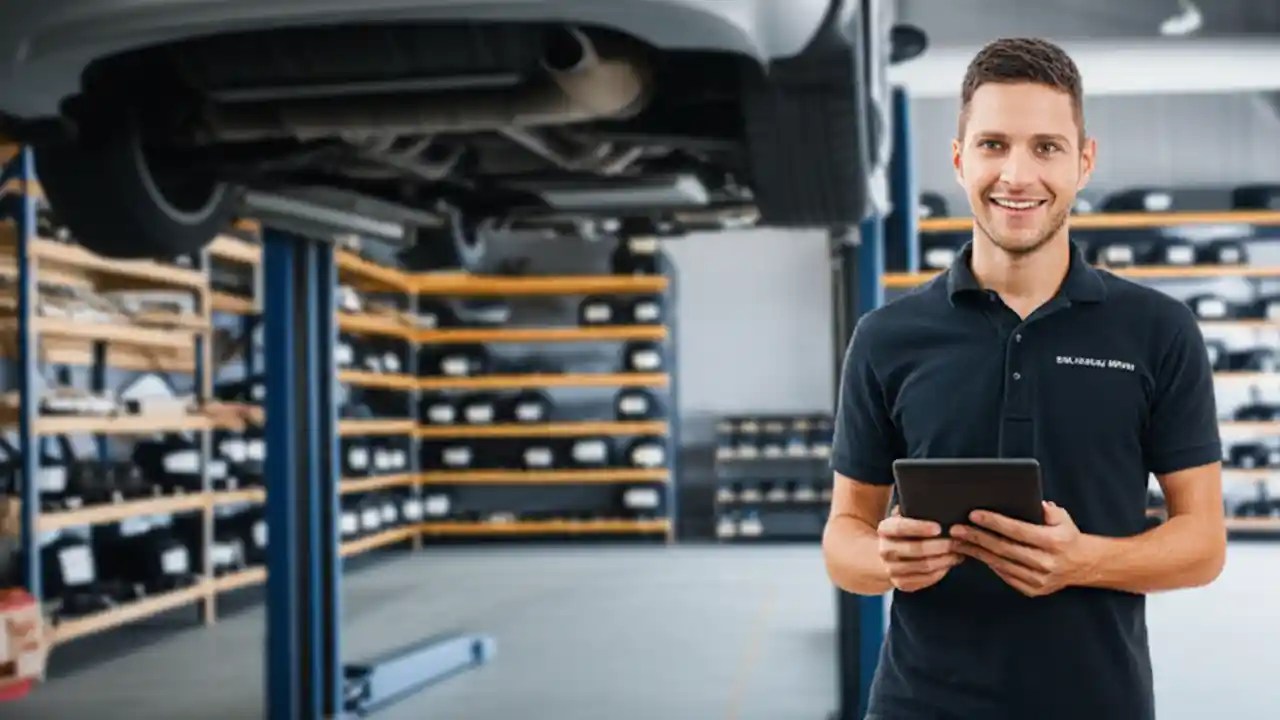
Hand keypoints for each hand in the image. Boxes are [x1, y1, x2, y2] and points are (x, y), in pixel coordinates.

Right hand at [877, 508, 963, 592]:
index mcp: (885, 529)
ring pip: (923, 566)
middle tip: (958, 541)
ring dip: (945, 560)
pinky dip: (941, 571)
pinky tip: (950, 562)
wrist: (888, 553)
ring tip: (959, 551)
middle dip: (940, 545)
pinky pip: (926, 579)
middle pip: (915, 549)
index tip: (938, 527)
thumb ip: (915, 509)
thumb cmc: (905, 530)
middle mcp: (884, 550)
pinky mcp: (901, 584)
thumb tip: (939, 500)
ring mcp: (891, 569)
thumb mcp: (904, 516)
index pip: (901, 528)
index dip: (919, 528)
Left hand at [951, 501, 1094, 596]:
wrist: (1083, 565)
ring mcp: (1039, 580)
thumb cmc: (1066, 536)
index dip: (994, 522)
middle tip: (956, 529)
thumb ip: (1044, 509)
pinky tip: (975, 553)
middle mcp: (1046, 563)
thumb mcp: (1061, 517)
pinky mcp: (1033, 590)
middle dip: (977, 537)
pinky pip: (1005, 576)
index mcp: (1053, 542)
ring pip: (1001, 564)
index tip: (974, 514)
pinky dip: (989, 564)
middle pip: (1004, 549)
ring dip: (976, 552)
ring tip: (959, 541)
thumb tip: (1025, 500)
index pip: (1018, 530)